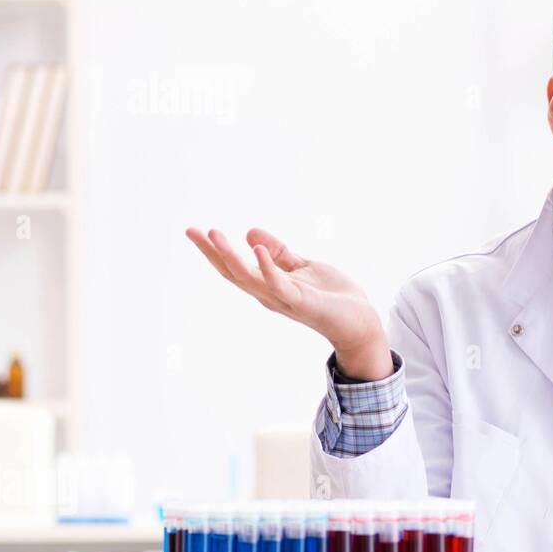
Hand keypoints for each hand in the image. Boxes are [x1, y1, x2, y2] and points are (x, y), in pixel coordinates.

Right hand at [185, 226, 392, 379]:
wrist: (360, 320)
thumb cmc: (332, 296)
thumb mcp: (302, 266)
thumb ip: (279, 252)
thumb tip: (249, 232)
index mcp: (268, 285)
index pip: (234, 267)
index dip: (214, 251)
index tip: (195, 231)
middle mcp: (269, 294)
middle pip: (233, 273)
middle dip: (212, 252)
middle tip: (192, 231)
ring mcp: (284, 299)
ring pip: (249, 278)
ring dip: (231, 257)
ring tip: (215, 235)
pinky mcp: (302, 301)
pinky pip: (280, 284)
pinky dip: (268, 267)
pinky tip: (259, 250)